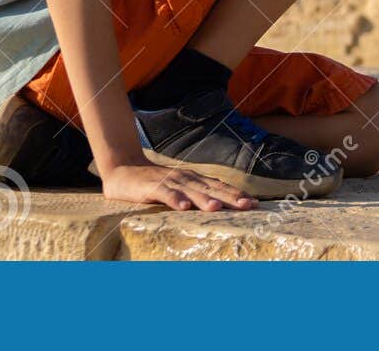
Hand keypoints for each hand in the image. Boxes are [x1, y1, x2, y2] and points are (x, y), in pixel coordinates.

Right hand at [100, 160, 256, 211]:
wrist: (123, 170)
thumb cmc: (155, 184)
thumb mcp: (179, 189)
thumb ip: (196, 196)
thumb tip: (221, 207)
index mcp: (194, 180)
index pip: (220, 187)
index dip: (237, 194)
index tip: (255, 203)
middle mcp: (186, 179)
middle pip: (211, 188)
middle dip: (230, 197)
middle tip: (247, 205)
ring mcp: (169, 182)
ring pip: (191, 191)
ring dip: (204, 199)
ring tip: (218, 208)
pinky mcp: (152, 187)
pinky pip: (165, 194)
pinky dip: (174, 199)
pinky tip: (183, 207)